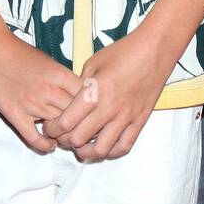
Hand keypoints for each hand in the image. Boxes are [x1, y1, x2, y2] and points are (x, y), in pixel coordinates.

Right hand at [0, 31, 84, 154]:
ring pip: (58, 128)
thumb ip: (64, 79)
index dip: (93, 108)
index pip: (86, 98)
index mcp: (59, 75)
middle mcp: (49, 91)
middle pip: (76, 115)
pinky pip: (34, 138)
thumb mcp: (49, 61)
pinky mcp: (15, 115)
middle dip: (82, 124)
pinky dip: (45, 146)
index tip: (95, 114)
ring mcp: (32, 105)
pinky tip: (50, 146)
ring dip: (64, 135)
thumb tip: (79, 95)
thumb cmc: (21, 53)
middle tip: (85, 130)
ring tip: (68, 138)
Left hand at [41, 30, 172, 161]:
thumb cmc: (123, 52)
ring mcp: (126, 118)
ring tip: (80, 146)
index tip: (50, 127)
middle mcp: (109, 108)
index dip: (53, 129)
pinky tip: (103, 145)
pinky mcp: (139, 122)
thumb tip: (71, 103)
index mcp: (94, 92)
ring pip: (101, 150)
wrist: (154, 51)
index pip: (66, 122)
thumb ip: (80, 85)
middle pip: (79, 139)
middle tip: (62, 136)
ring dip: (86, 151)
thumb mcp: (93, 62)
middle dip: (65, 141)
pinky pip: (123, 147)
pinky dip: (110, 152)